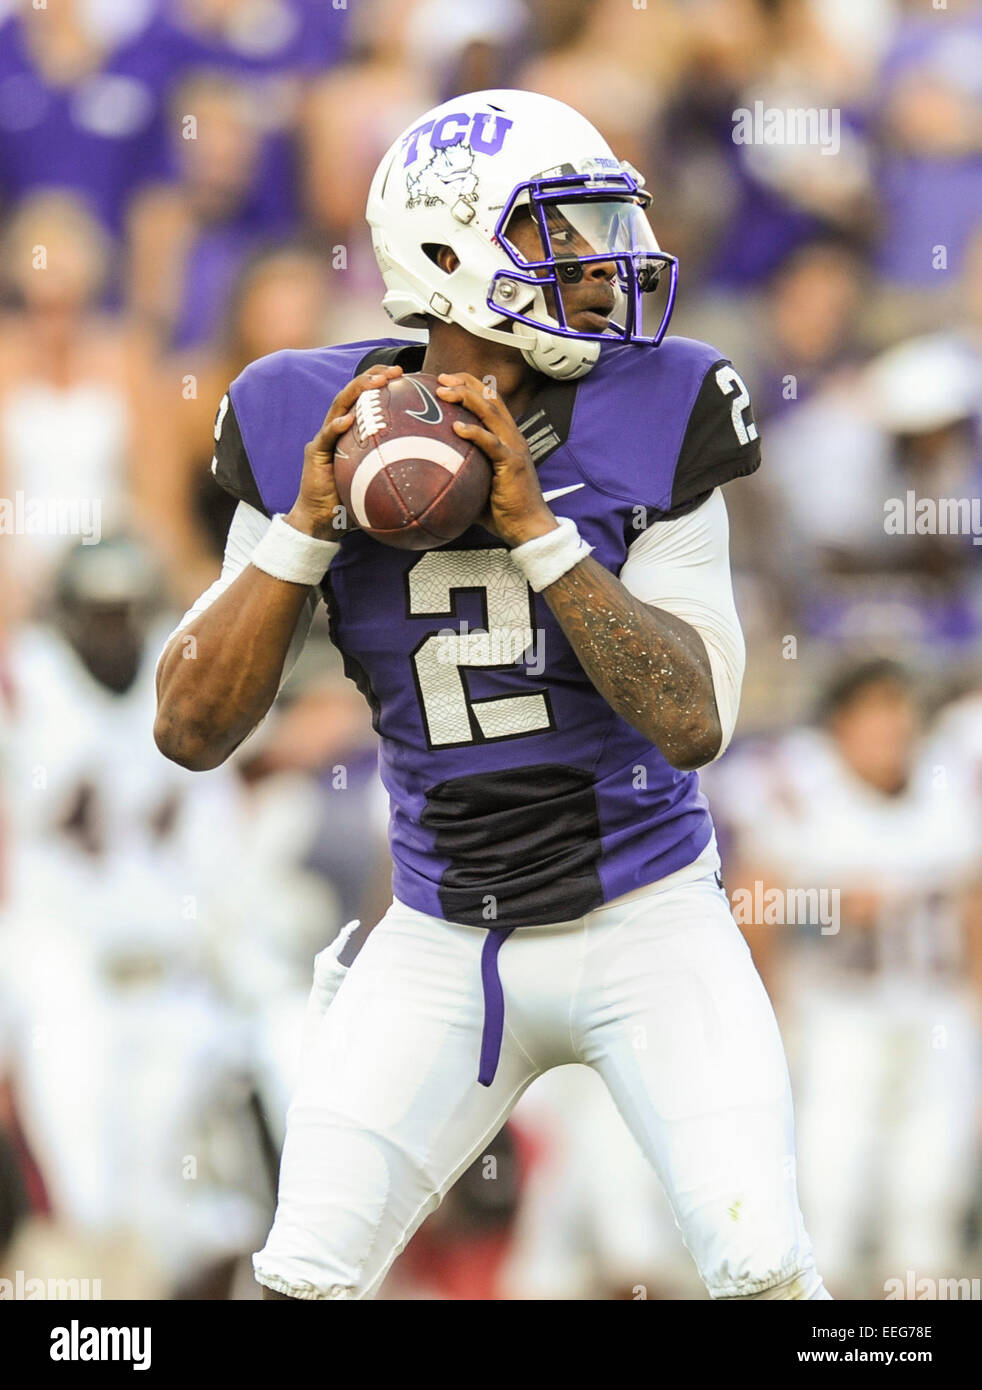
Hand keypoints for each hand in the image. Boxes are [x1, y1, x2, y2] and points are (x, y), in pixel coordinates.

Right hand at [286, 364, 403, 539]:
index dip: (385, 383)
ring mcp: (325, 438)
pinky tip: (349, 420)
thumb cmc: (353, 506)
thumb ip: (401, 472)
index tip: (409, 375)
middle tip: (396, 370)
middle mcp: (337, 428)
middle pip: (354, 393)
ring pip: (339, 405)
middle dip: (374, 376)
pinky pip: (327, 436)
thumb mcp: (382, 484)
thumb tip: (438, 475)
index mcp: (353, 432)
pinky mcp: (316, 453)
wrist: (320, 522)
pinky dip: (337, 426)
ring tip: (376, 382)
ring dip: (358, 390)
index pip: (369, 399)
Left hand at [436, 372, 557, 546]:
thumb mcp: (478, 483)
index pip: (490, 400)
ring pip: (491, 412)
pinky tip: (455, 427)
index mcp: (506, 437)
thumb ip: (460, 471)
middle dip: (465, 383)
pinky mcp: (512, 464)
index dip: (469, 385)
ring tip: (443, 392)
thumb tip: (428, 474)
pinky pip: (491, 443)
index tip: (445, 380)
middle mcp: (512, 436)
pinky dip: (474, 432)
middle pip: (490, 397)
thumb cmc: (503, 510)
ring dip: (466, 398)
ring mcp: (514, 448)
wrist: (528, 527)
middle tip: (440, 379)